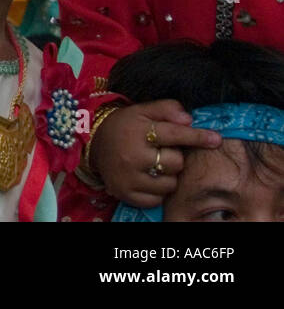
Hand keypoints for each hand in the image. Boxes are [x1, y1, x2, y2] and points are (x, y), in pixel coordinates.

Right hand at [92, 100, 220, 206]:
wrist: (92, 143)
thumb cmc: (124, 125)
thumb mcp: (142, 110)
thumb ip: (166, 109)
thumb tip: (189, 119)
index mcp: (137, 131)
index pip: (175, 134)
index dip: (198, 136)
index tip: (215, 139)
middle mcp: (132, 155)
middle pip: (175, 162)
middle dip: (174, 157)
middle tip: (161, 150)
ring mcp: (129, 177)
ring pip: (169, 184)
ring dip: (168, 176)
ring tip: (154, 165)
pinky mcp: (126, 194)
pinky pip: (157, 199)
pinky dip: (157, 191)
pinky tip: (148, 178)